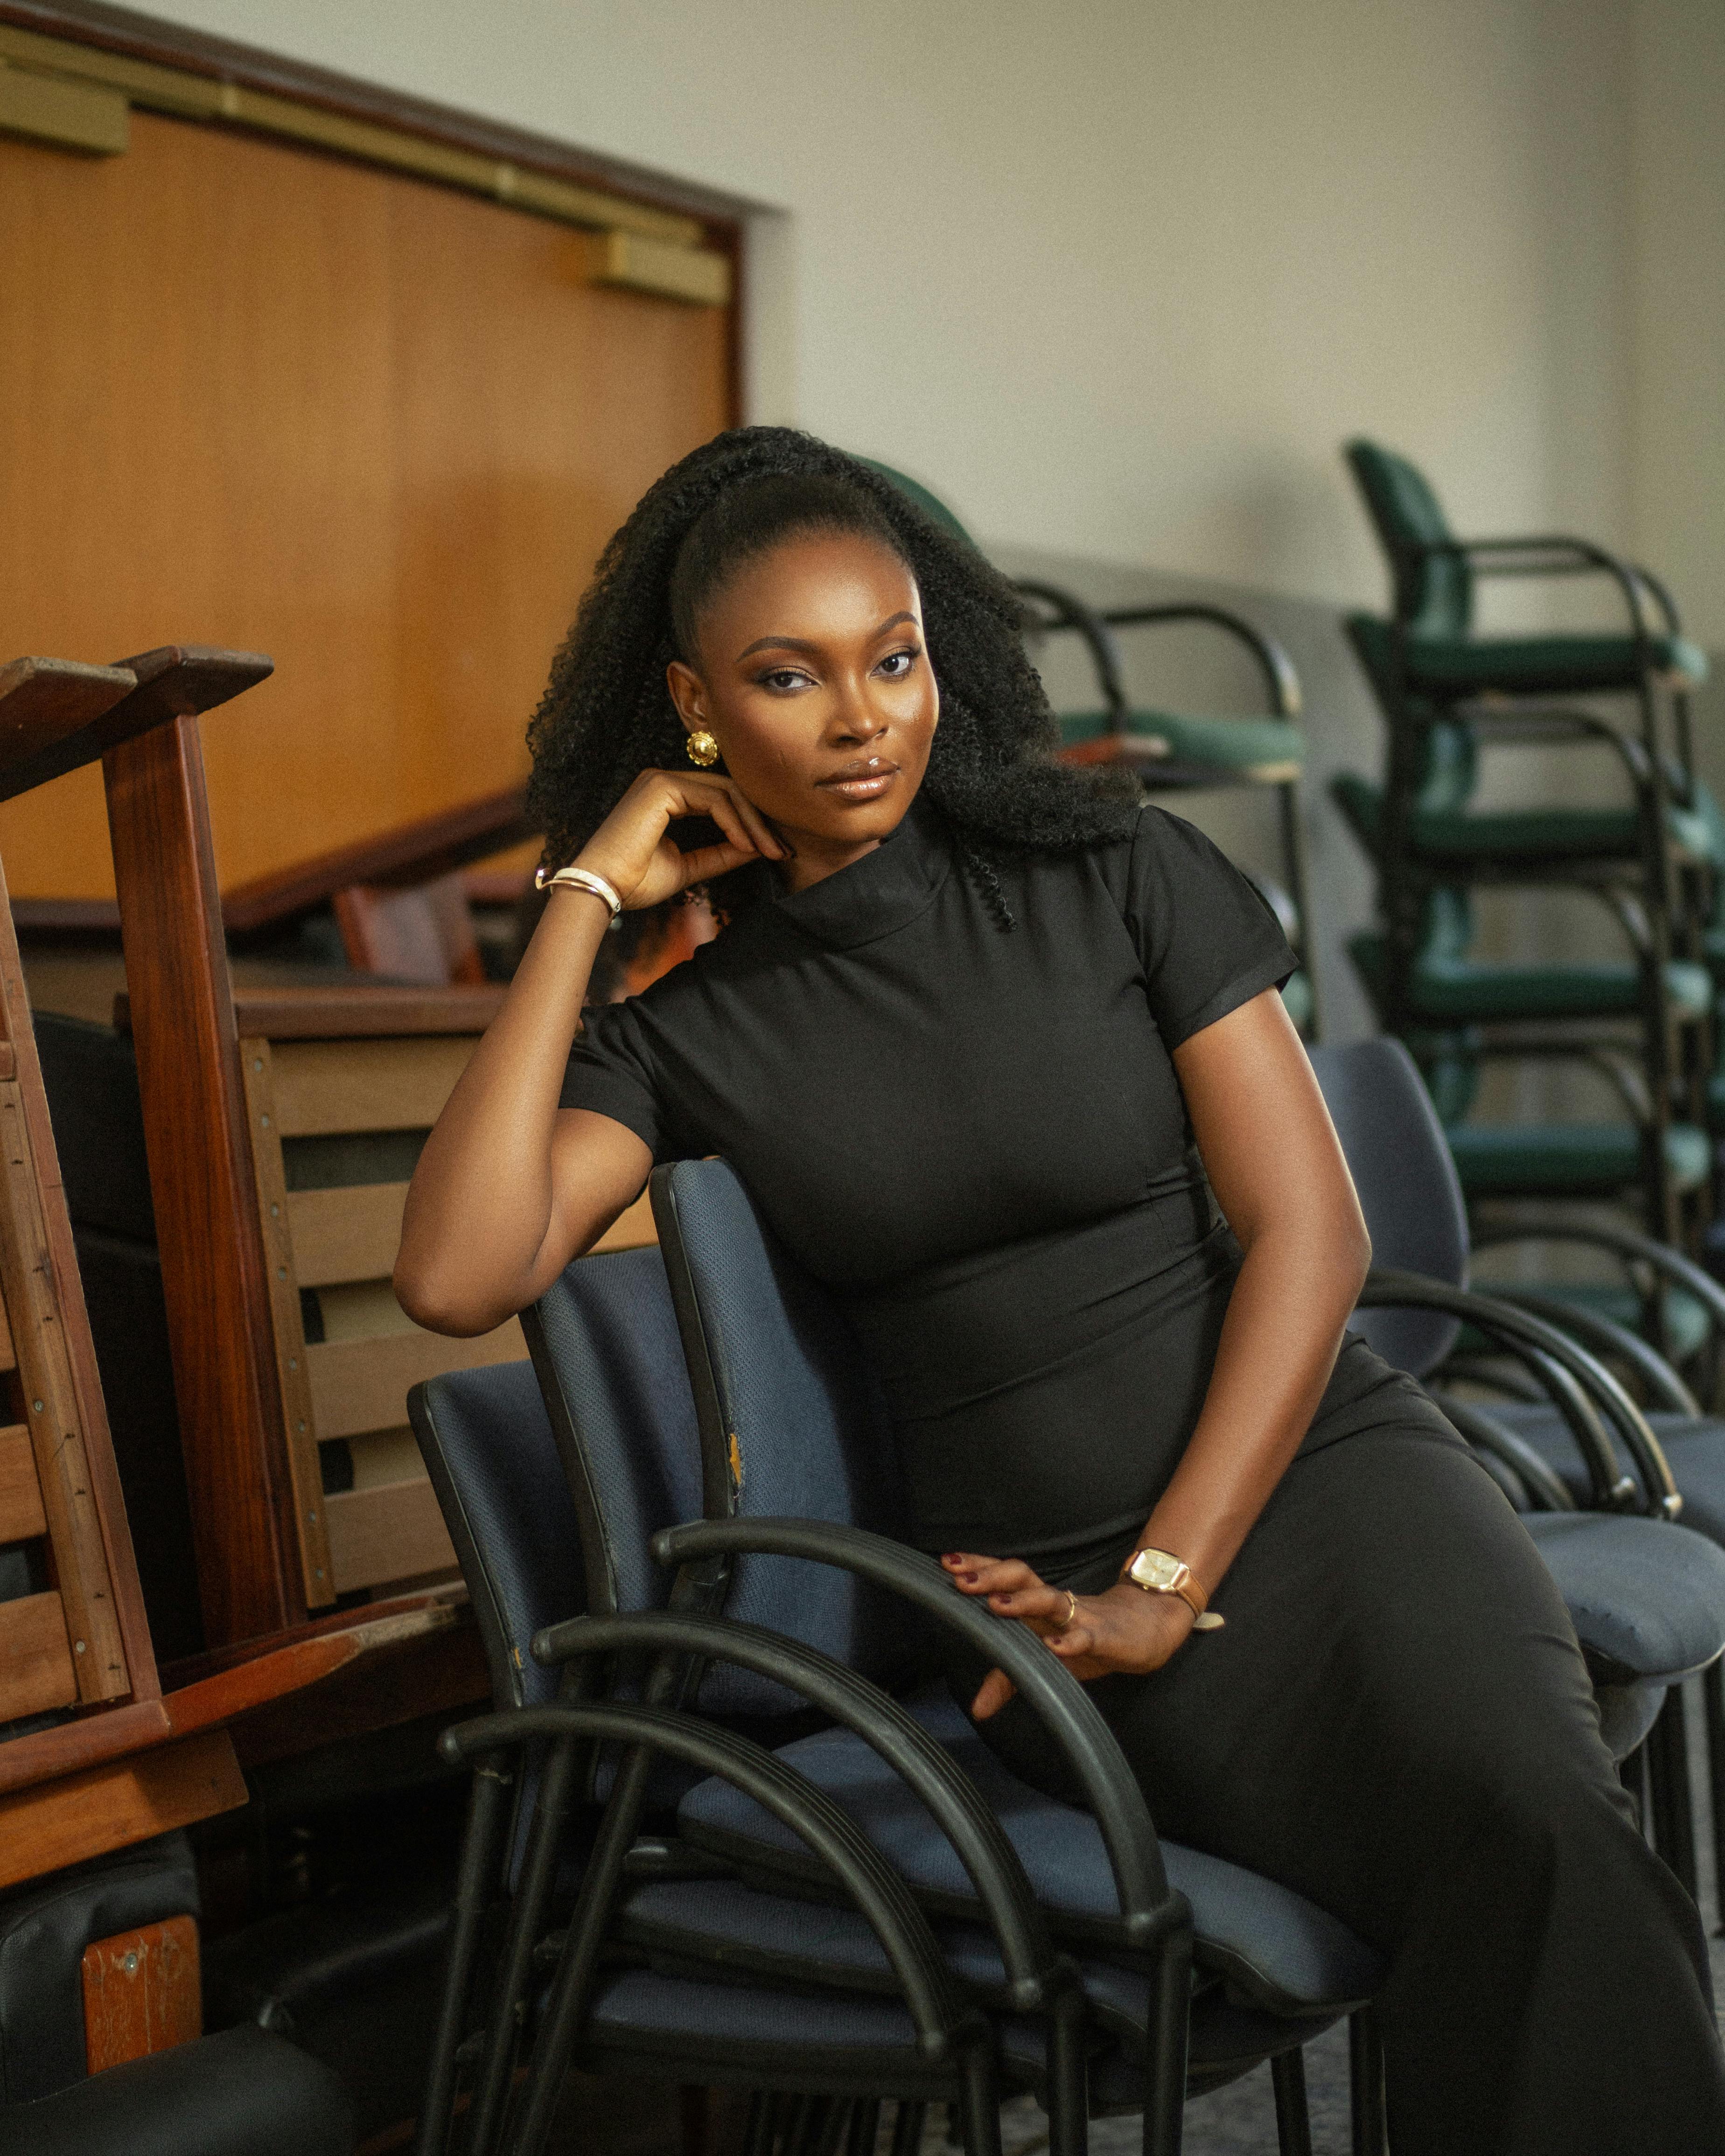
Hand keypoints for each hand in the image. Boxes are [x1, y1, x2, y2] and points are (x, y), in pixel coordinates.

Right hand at [573, 768, 787, 911]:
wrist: (603, 890)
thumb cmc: (636, 882)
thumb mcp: (690, 867)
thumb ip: (722, 853)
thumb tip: (759, 847)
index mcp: (669, 797)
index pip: (723, 800)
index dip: (753, 824)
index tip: (776, 851)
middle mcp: (665, 782)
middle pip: (730, 791)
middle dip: (760, 821)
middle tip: (782, 851)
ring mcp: (662, 780)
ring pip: (726, 792)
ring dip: (753, 823)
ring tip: (770, 851)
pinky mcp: (661, 786)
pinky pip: (713, 798)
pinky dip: (735, 822)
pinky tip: (746, 845)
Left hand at [941, 1552, 1195, 1718]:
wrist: (1147, 1630)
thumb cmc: (1088, 1638)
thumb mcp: (1044, 1659)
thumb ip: (1008, 1679)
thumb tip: (976, 1710)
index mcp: (1037, 1602)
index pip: (1004, 1577)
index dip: (978, 1567)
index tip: (945, 1561)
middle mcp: (1054, 1603)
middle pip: (1021, 1579)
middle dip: (990, 1576)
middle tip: (959, 1579)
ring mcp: (1079, 1617)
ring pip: (1050, 1600)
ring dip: (1023, 1602)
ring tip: (996, 1606)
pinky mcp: (1104, 1637)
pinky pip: (1086, 1637)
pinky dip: (1072, 1640)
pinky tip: (1057, 1646)